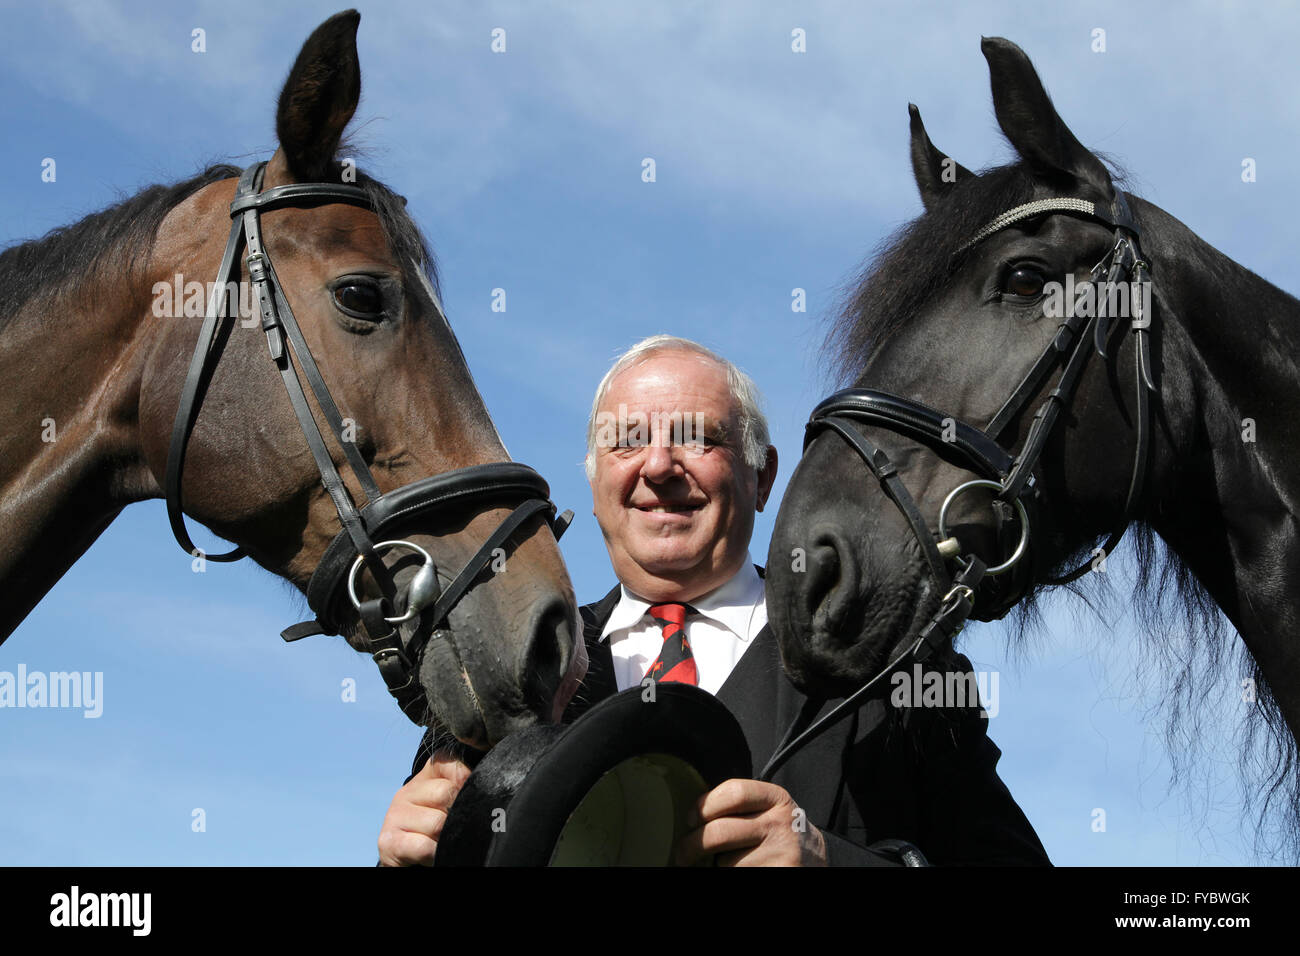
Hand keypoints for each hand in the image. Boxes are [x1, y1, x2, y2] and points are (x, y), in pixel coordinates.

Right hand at [376, 750, 471, 865]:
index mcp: (426, 775)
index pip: (455, 766)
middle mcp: (407, 790)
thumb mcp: (452, 802)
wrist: (408, 856)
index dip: (469, 784)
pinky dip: (433, 854)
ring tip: (441, 841)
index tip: (467, 800)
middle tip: (453, 827)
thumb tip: (486, 782)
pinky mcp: (388, 841)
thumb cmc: (438, 829)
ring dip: (445, 838)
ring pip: (436, 823)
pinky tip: (431, 854)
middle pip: (447, 793)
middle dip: (456, 815)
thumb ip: (465, 784)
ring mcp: (394, 815)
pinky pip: (423, 846)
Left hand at [676, 778, 827, 866]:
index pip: (733, 792)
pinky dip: (729, 874)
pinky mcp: (780, 874)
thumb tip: (691, 816)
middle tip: (683, 853)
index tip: (691, 819)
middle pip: (720, 831)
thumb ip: (739, 806)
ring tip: (729, 863)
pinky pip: (736, 875)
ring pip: (726, 862)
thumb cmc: (778, 834)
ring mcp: (782, 853)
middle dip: (692, 845)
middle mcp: (781, 824)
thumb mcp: (768, 809)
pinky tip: (739, 870)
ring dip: (718, 865)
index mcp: (777, 799)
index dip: (704, 805)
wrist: (814, 860)